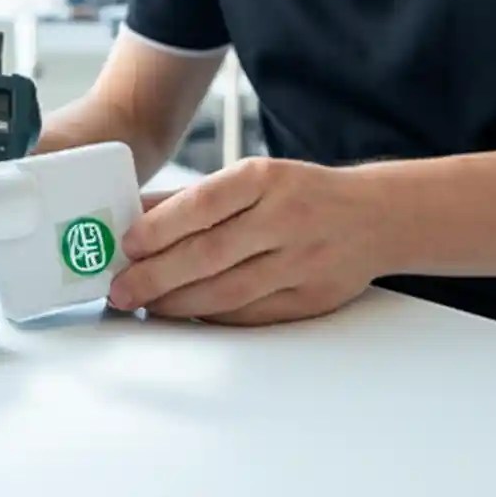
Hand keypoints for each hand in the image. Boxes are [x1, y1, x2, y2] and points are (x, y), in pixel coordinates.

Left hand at [109, 158, 397, 325]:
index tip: (127, 244)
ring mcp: (302, 261)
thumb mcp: (251, 179)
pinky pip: (252, 315)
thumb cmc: (300, 194)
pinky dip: (212, 317)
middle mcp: (286, 218)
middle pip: (210, 254)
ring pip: (229, 292)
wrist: (374, 217)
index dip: (161, 226)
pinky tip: (186, 314)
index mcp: (266, 179)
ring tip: (146, 304)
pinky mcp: (311, 299)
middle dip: (157, 276)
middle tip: (121, 289)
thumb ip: (191, 199)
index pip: (204, 202)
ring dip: (178, 303)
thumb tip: (132, 216)